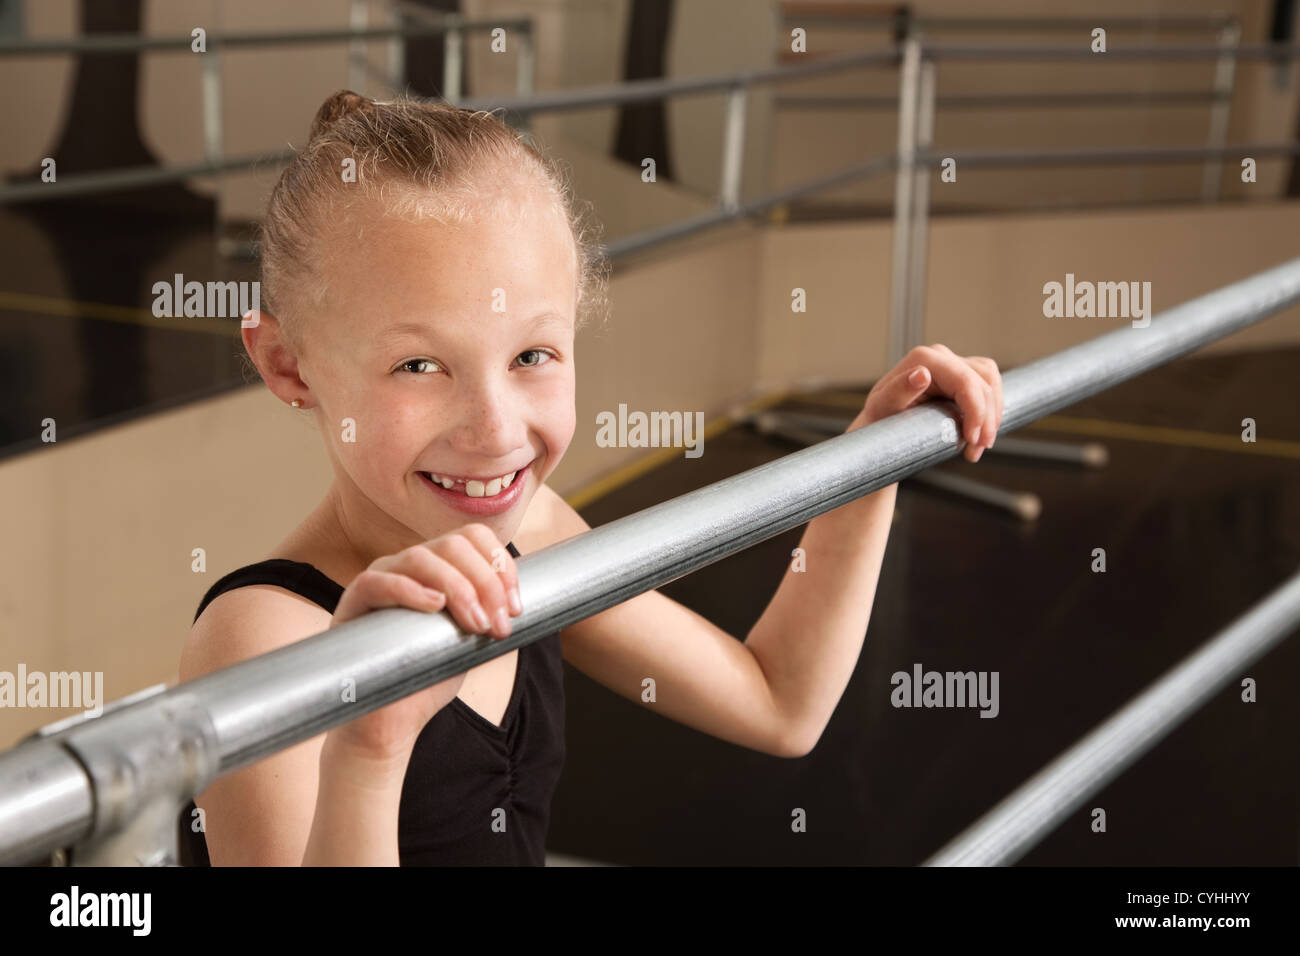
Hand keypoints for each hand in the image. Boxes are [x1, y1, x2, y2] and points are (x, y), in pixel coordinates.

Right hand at [327, 523, 523, 758]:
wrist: (394, 719)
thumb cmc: (431, 674)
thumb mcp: (474, 637)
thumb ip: (493, 612)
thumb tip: (523, 599)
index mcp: (439, 567)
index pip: (473, 538)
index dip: (500, 565)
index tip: (517, 607)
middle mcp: (409, 564)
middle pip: (453, 545)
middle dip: (486, 583)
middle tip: (499, 625)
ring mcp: (380, 578)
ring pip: (422, 557)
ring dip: (459, 589)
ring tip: (476, 626)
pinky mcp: (354, 602)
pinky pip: (379, 581)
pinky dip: (411, 589)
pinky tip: (435, 606)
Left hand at [850, 345, 1002, 462]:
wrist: (883, 424)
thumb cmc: (880, 417)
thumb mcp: (883, 407)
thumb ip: (899, 390)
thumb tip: (921, 374)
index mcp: (924, 359)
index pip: (965, 381)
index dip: (976, 411)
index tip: (971, 439)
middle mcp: (941, 355)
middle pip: (984, 382)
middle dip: (986, 420)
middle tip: (976, 451)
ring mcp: (954, 362)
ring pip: (991, 382)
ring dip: (993, 416)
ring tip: (978, 446)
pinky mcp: (964, 373)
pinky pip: (990, 386)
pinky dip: (991, 411)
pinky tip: (981, 433)